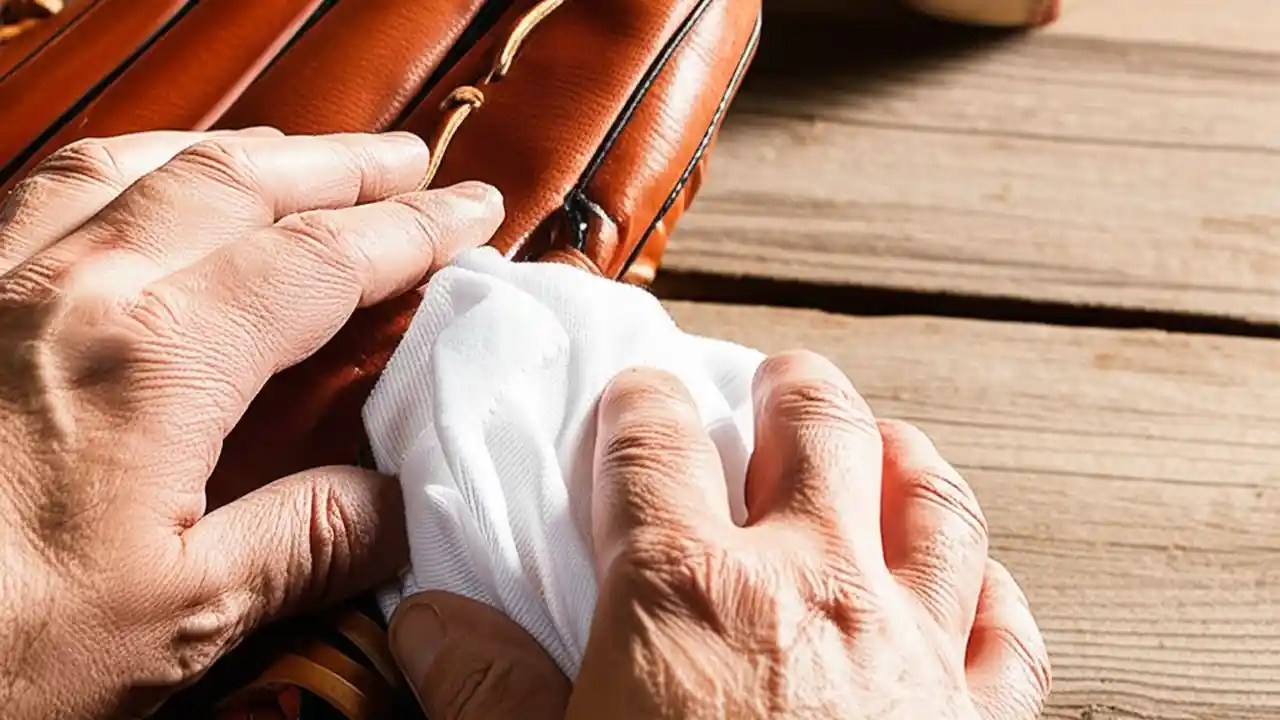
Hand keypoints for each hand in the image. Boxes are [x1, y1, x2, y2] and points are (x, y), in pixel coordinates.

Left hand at [0, 128, 502, 717]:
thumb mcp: (172, 624)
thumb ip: (303, 543)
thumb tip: (402, 502)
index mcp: (152, 361)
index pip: (318, 262)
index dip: (411, 231)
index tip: (473, 213)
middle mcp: (71, 289)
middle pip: (238, 182)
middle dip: (342, 164)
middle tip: (414, 159)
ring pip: (138, 162)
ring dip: (242, 147)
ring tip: (304, 151)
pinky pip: (44, 187)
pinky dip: (131, 163)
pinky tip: (150, 182)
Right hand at [386, 352, 1049, 718]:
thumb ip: (484, 689)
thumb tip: (426, 622)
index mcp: (687, 592)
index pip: (656, 442)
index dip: (640, 403)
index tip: (636, 396)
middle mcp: (813, 589)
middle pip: (817, 429)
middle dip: (793, 390)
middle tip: (777, 381)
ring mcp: (912, 649)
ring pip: (930, 505)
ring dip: (904, 458)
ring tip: (881, 444)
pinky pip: (1006, 632)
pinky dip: (990, 594)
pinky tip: (971, 586)